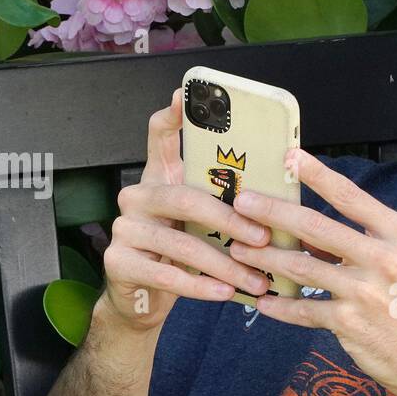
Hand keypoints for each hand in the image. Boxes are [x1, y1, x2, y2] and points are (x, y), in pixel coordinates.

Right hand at [102, 89, 272, 331]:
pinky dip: (201, 287)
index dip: (173, 116)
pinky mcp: (117, 261)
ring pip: (180, 244)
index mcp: (160, 178)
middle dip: (230, 220)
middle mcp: (137, 196)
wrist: (142, 300)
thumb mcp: (201, 226)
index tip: (186, 95)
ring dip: (224, 265)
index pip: (160, 136)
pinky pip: (166, 274)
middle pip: (186, 198)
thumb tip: (279, 202)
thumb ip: (222, 206)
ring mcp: (123, 228)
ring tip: (255, 281)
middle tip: (263, 238)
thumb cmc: (181, 256)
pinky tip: (225, 294)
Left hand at [229, 149, 396, 395]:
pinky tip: (263, 302)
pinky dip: (280, 307)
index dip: (318, 174)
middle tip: (241, 202)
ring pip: (300, 267)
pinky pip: (303, 310)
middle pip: (315, 227)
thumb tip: (312, 232)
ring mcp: (363, 291)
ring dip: (264, 258)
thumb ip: (365, 242)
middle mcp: (382, 258)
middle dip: (271, 212)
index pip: (351, 196)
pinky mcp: (349, 323)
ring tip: (238, 252)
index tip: (290, 156)